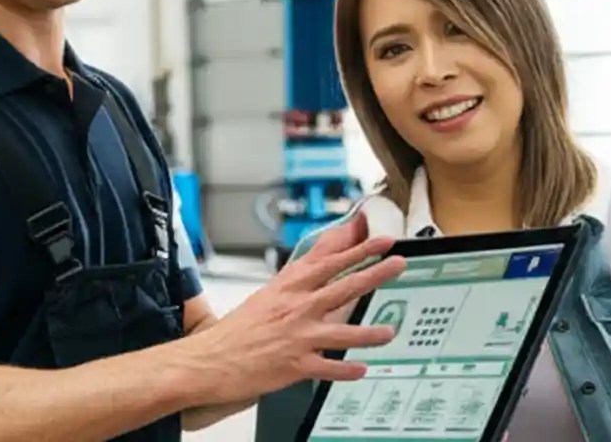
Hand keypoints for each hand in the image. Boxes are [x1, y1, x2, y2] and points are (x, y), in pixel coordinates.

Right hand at [198, 214, 405, 403]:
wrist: (212, 359)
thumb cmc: (242, 327)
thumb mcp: (273, 291)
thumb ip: (304, 272)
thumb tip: (330, 250)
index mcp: (290, 286)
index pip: (329, 261)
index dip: (359, 249)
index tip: (382, 241)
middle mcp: (297, 308)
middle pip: (342, 287)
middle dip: (374, 274)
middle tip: (398, 264)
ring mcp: (297, 337)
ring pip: (341, 331)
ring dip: (368, 332)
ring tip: (389, 332)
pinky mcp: (295, 365)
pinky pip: (327, 368)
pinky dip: (346, 370)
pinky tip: (362, 369)